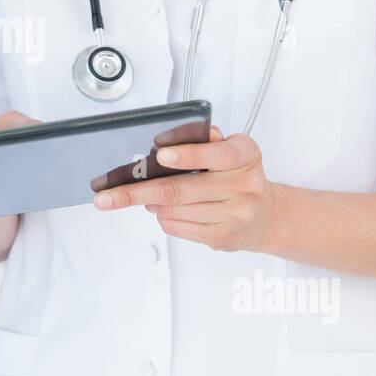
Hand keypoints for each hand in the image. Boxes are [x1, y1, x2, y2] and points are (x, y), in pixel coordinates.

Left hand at [93, 125, 282, 252]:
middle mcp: (243, 186)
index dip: (187, 155)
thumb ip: (208, 141)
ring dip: (150, 203)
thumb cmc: (241, 176)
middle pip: (179, 190)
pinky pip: (179, 228)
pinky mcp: (222, 238)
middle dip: (136, 192)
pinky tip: (164, 210)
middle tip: (108, 195)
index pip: (215, 154)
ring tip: (146, 196)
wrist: (267, 216)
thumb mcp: (233, 149)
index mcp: (245, 156)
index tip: (160, 155)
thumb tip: (175, 137)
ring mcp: (234, 215)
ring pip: (173, 210)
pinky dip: (163, 218)